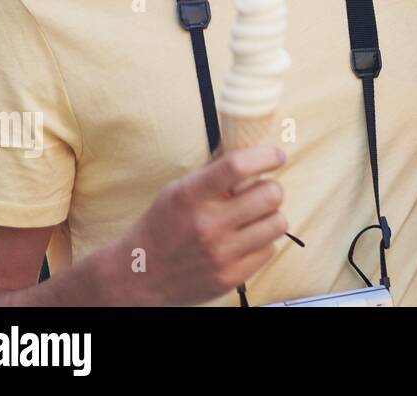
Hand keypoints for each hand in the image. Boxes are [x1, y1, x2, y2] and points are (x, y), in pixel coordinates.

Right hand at [115, 145, 288, 305]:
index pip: (236, 166)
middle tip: (261, 191)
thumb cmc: (164, 225)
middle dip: (271, 188)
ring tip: (253, 218)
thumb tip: (247, 139)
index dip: (265, 156)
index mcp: (190, 196)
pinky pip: (270, 249)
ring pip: (278, 222)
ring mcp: (220, 254)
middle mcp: (206, 225)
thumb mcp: (179, 190)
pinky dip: (262, 243)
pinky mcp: (230, 277)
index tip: (277, 155)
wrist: (139, 276)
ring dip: (270, 216)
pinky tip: (244, 241)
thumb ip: (214, 168)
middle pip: (270, 194)